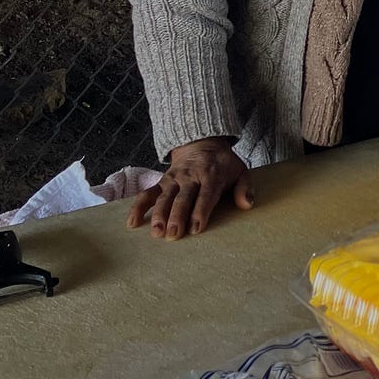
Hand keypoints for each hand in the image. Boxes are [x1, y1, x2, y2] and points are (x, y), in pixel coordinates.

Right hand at [127, 137, 252, 239]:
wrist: (202, 143)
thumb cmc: (222, 164)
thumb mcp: (240, 170)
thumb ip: (245, 188)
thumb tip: (246, 205)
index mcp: (211, 175)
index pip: (205, 195)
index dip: (201, 211)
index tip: (196, 228)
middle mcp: (190, 177)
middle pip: (182, 198)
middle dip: (177, 217)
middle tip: (173, 235)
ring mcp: (173, 179)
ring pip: (164, 197)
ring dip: (159, 215)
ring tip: (156, 232)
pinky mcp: (162, 182)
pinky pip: (148, 193)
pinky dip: (139, 207)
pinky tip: (132, 223)